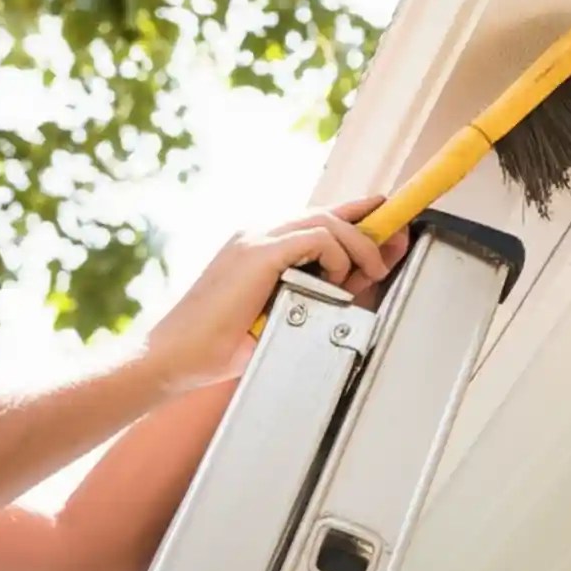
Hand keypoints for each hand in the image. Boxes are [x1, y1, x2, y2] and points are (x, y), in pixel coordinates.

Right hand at [145, 195, 409, 393]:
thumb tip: (357, 281)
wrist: (174, 357)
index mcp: (260, 245)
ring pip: (327, 221)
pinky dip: (339, 256)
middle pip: (329, 213)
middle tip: (397, 243)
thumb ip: (314, 292)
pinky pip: (317, 238)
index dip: (357, 220)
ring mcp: (256, 237)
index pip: (318, 220)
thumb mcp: (281, 313)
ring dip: (359, 246)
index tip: (388, 229)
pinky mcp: (259, 251)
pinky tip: (341, 281)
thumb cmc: (220, 345)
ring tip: (373, 272)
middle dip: (371, 227)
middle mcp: (258, 232)